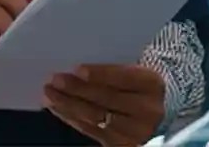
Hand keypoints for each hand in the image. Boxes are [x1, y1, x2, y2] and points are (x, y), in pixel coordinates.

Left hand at [43, 64, 165, 146]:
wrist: (158, 108)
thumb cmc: (138, 83)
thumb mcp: (135, 69)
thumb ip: (111, 68)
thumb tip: (75, 68)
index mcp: (152, 84)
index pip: (123, 77)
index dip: (99, 74)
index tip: (77, 69)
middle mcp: (148, 110)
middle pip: (107, 99)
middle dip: (77, 89)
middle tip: (55, 80)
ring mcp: (136, 131)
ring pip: (96, 117)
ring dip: (68, 105)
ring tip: (49, 94)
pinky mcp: (122, 144)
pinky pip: (92, 131)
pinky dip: (71, 118)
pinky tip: (58, 108)